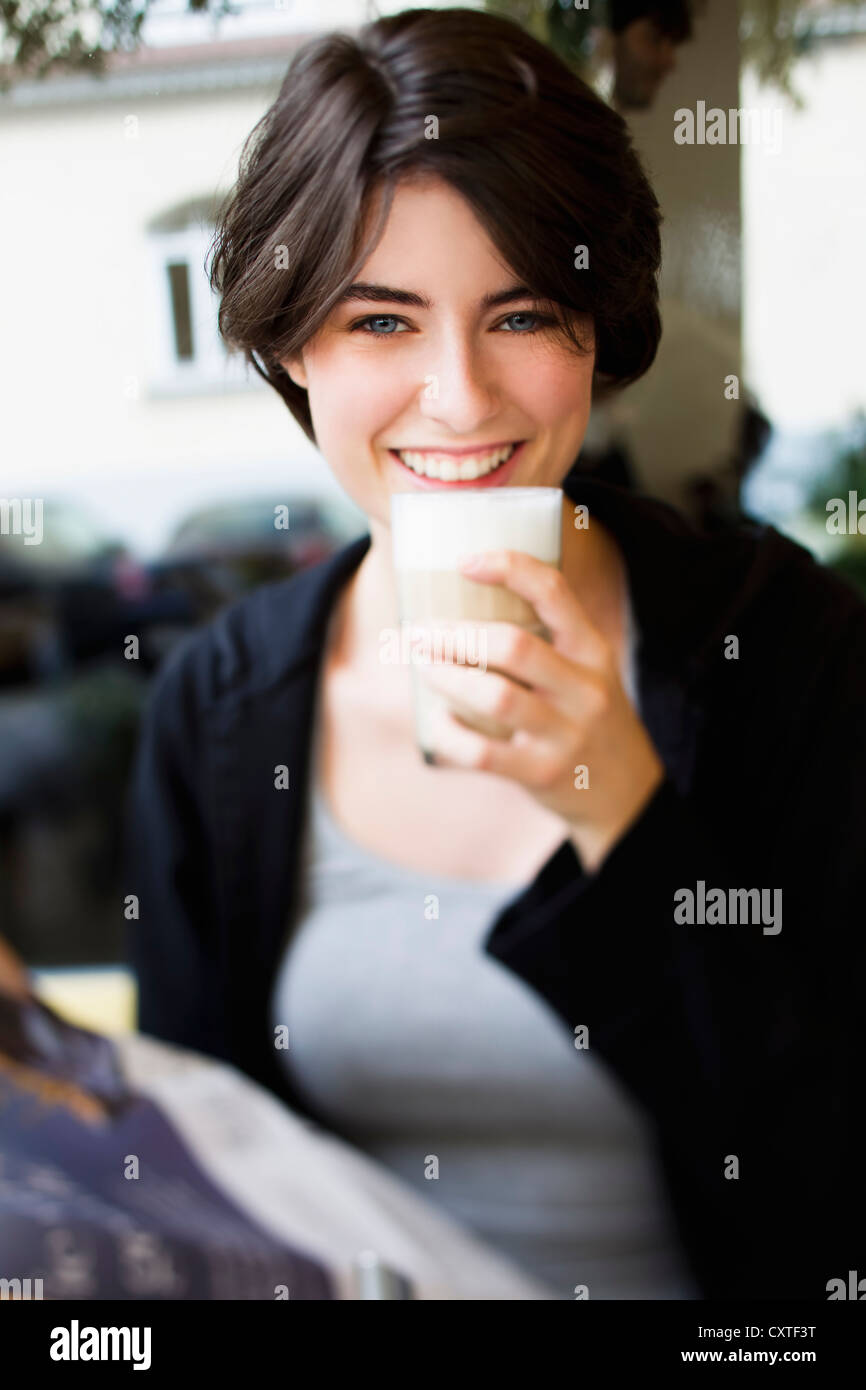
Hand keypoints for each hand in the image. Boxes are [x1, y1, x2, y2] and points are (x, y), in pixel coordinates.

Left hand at [416, 548, 664, 873]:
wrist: (625, 793)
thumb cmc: (587, 719)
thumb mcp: (587, 673)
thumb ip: (546, 644)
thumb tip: (462, 614)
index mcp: (593, 650)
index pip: (554, 592)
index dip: (508, 567)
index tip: (464, 562)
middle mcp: (585, 688)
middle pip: (513, 645)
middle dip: (455, 635)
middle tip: (420, 634)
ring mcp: (566, 733)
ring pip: (495, 696)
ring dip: (446, 678)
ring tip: (423, 667)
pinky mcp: (543, 773)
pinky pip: (484, 753)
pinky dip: (450, 735)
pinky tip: (437, 722)